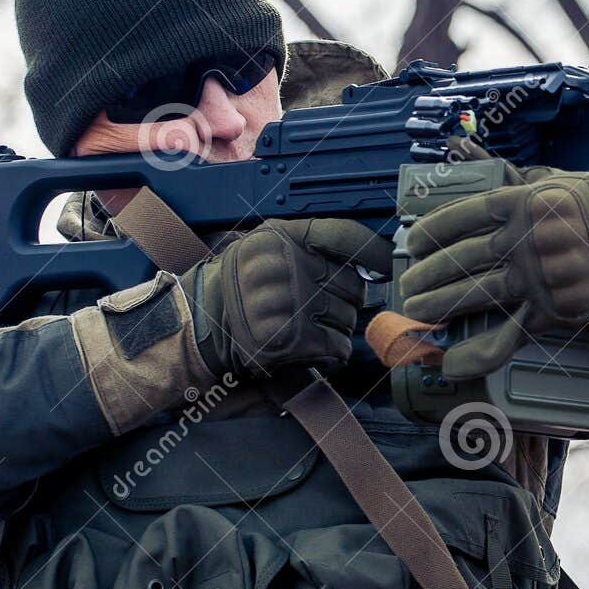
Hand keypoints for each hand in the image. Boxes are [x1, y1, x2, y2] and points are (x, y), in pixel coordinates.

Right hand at [184, 218, 390, 379]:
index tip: (388, 263)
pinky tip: (312, 350)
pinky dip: (332, 354)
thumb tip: (368, 265)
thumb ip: (310, 248)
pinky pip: (338, 347)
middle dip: (346, 301)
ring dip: (337, 329)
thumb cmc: (241, 288)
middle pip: (354, 285)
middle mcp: (288, 266)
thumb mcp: (266, 248)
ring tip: (307, 328)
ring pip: (349, 319)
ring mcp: (289, 303)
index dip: (373, 250)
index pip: (344, 235)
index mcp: (283, 238)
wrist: (201, 326)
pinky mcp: (290, 339)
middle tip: (320, 309)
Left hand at [398, 162, 588, 378]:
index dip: (431, 232)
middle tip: (408, 287)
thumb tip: (460, 145)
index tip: (413, 242)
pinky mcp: (552, 312)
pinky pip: (504, 339)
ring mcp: (537, 279)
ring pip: (474, 298)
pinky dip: (473, 355)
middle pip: (459, 262)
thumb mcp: (550, 181)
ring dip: (438, 308)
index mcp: (519, 204)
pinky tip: (448, 362)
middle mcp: (524, 242)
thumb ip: (507, 176)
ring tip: (416, 313)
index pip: (459, 218)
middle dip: (426, 277)